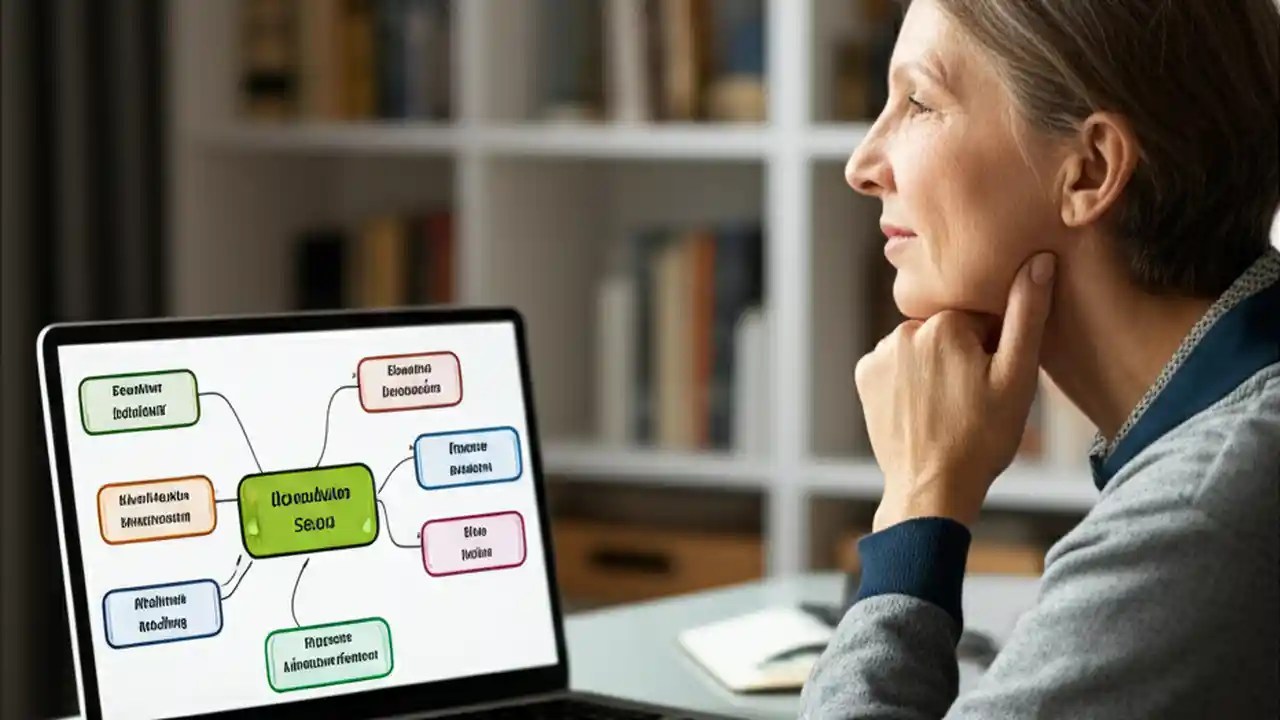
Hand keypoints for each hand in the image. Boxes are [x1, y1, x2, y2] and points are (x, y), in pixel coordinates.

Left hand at [855, 253, 1055, 530]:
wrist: (932, 489)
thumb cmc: (982, 437)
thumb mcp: (1017, 377)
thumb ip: (1026, 315)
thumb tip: (1037, 260)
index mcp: (944, 323)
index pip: (980, 318)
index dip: (994, 348)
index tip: (993, 380)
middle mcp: (904, 330)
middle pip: (948, 330)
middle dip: (963, 354)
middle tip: (974, 397)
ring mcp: (879, 355)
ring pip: (921, 347)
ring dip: (935, 366)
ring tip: (949, 406)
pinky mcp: (865, 377)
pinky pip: (896, 365)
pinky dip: (909, 380)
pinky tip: (924, 408)